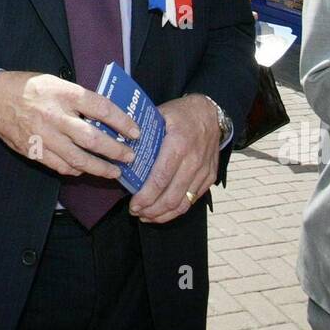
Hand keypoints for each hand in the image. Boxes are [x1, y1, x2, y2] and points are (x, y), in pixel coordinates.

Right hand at [0, 71, 138, 178]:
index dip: (122, 122)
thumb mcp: (57, 82)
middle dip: (115, 150)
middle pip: (92, 138)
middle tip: (130, 157)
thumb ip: (80, 98)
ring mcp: (44, 136)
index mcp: (64, 93)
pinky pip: (60, 166)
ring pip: (77, 159)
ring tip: (114, 172)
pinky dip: (75, 170)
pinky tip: (85, 170)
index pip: (101, 108)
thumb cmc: (30, 88)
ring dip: (100, 168)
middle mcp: (55, 116)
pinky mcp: (34, 151)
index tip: (135, 132)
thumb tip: (107, 116)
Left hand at [130, 94, 220, 223]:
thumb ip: (142, 133)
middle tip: (136, 212)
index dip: (146, 196)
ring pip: (183, 203)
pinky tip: (163, 212)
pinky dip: (177, 210)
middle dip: (151, 210)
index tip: (133, 204)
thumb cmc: (181, 114)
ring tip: (147, 216)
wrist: (210, 113)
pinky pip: (192, 200)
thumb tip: (119, 146)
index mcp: (178, 144)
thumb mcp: (160, 115)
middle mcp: (193, 161)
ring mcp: (203, 171)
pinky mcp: (209, 178)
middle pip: (171, 196)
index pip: (160, 179)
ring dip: (163, 214)